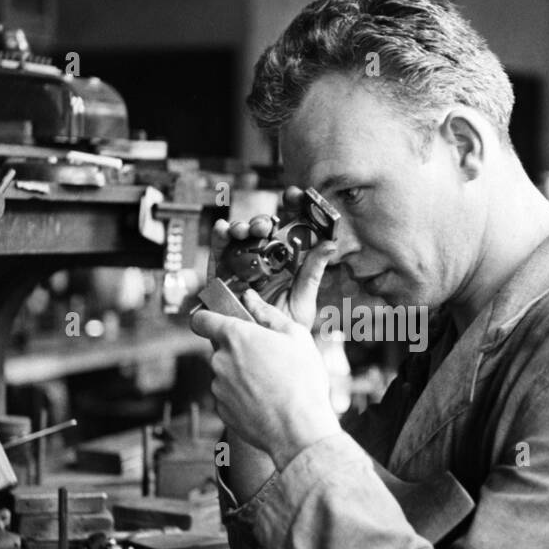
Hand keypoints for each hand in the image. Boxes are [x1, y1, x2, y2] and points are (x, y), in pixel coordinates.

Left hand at [190, 288, 339, 469]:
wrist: (300, 429)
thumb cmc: (303, 380)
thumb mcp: (296, 336)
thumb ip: (268, 313)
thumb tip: (251, 298)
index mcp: (235, 336)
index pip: (201, 320)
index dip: (208, 318)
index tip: (219, 322)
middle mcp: (220, 360)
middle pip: (220, 348)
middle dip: (239, 350)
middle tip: (268, 358)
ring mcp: (218, 387)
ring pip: (225, 373)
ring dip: (242, 374)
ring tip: (272, 384)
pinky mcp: (221, 410)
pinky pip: (229, 396)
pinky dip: (242, 396)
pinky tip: (265, 401)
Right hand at [209, 187, 336, 328]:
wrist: (260, 353)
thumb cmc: (283, 329)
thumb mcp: (303, 299)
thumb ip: (313, 271)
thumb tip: (331, 243)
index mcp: (286, 262)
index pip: (290, 229)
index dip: (293, 209)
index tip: (295, 194)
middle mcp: (263, 260)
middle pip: (262, 232)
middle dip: (262, 221)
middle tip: (266, 225)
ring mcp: (242, 266)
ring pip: (240, 238)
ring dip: (242, 228)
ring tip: (248, 231)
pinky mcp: (222, 277)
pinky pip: (218, 254)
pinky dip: (219, 238)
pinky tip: (223, 229)